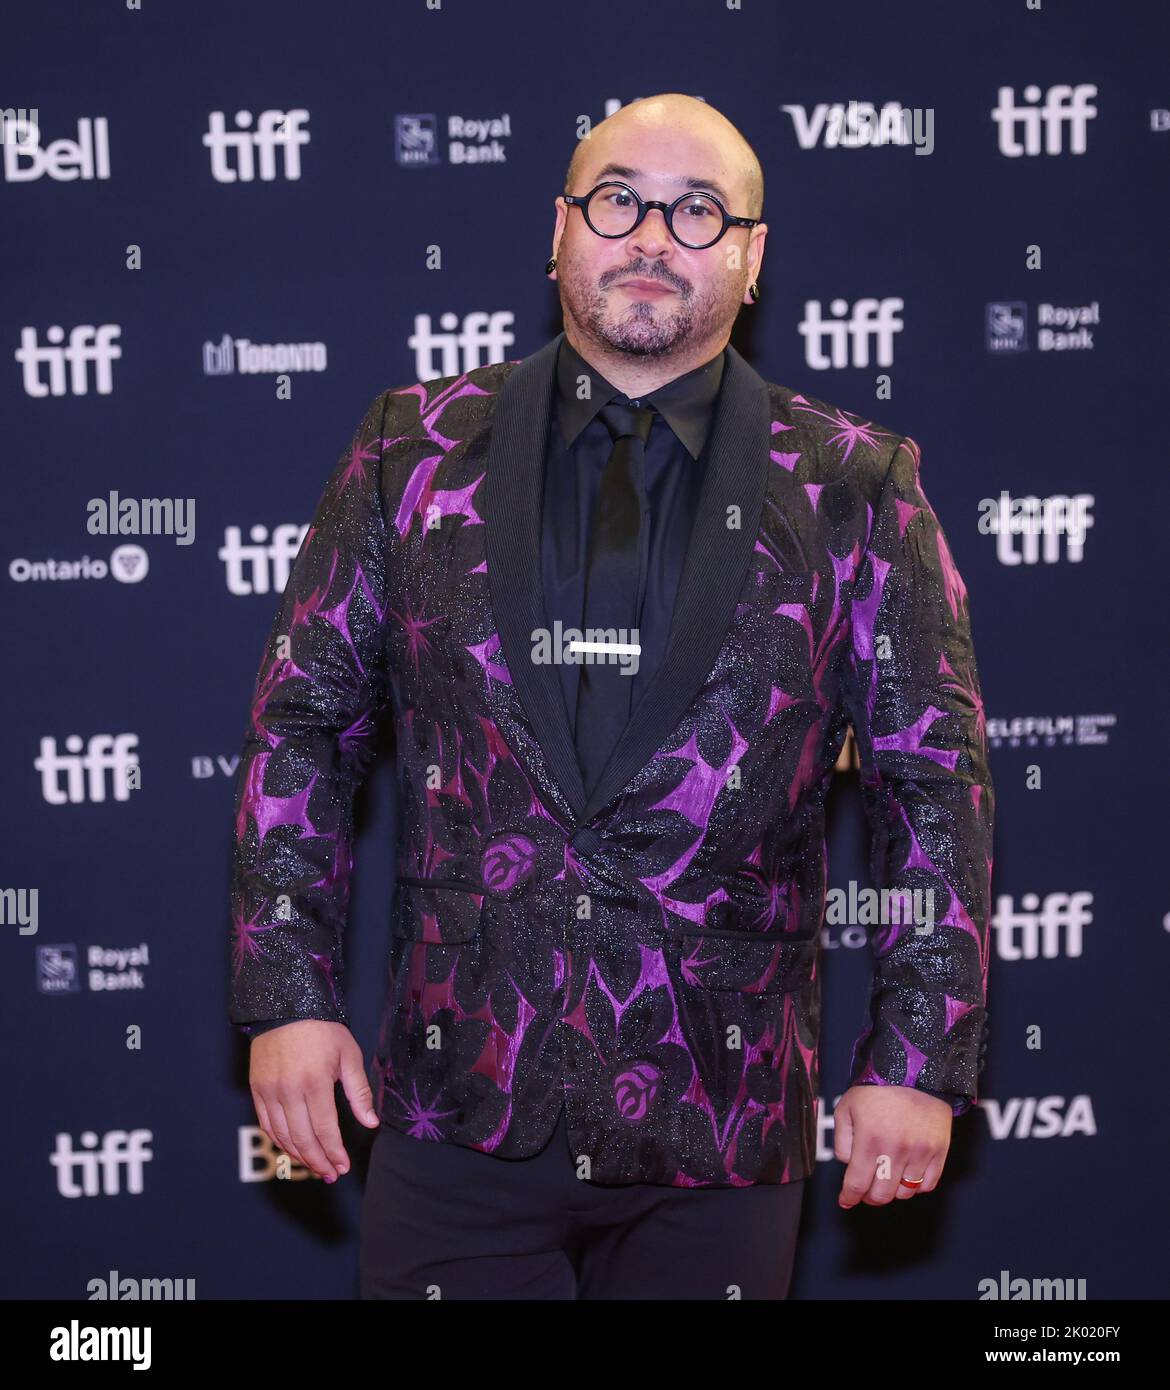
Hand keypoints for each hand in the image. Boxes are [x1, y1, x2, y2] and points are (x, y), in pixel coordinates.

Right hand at [249, 1020, 379, 1181]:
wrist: (286, 1008)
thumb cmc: (323, 1030)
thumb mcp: (349, 1056)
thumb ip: (359, 1093)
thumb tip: (371, 1123)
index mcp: (314, 1083)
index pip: (325, 1130)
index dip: (335, 1153)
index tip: (343, 1167)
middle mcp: (288, 1091)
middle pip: (302, 1139)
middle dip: (318, 1162)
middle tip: (331, 1174)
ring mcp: (269, 1092)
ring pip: (282, 1136)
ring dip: (299, 1156)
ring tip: (316, 1166)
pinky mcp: (257, 1090)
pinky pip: (266, 1125)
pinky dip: (280, 1141)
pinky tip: (293, 1148)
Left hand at [833, 1084, 951, 1207]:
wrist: (915, 1069)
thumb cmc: (877, 1087)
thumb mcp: (847, 1106)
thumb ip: (842, 1139)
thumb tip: (848, 1164)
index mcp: (869, 1139)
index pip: (857, 1183)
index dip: (849, 1197)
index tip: (845, 1201)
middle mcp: (896, 1150)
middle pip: (881, 1194)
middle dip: (869, 1197)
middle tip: (865, 1191)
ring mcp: (920, 1152)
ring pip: (905, 1193)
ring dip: (892, 1191)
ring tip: (886, 1178)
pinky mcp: (939, 1150)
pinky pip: (928, 1184)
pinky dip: (916, 1186)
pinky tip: (907, 1174)